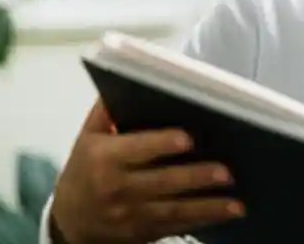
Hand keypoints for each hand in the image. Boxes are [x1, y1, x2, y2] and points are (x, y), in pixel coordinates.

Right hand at [50, 100, 244, 243]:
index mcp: (104, 158)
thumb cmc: (85, 170)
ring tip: (235, 203)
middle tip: (227, 172)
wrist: (68, 220)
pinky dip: (202, 222)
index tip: (189, 139)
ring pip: (173, 210)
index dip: (162, 144)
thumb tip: (127, 75)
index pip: (137, 149)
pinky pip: (176, 227)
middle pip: (162, 182)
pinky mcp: (143, 232)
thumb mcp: (88, 138)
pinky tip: (226, 214)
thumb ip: (106, 111)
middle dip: (196, 178)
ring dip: (207, 207)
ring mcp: (130, 215)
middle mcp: (117, 188)